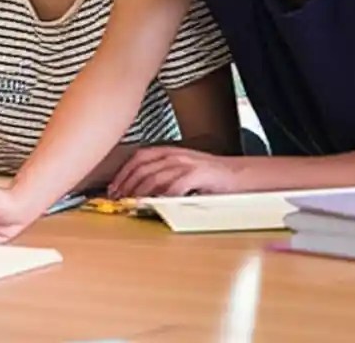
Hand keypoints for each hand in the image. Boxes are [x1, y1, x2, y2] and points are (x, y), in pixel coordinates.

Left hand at [109, 147, 245, 197]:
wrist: (241, 175)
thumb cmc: (210, 176)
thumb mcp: (182, 170)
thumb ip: (163, 175)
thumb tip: (139, 190)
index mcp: (169, 152)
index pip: (138, 158)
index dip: (123, 173)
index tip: (113, 188)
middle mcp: (176, 155)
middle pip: (143, 168)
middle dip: (127, 184)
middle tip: (119, 199)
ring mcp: (187, 163)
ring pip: (155, 176)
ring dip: (140, 192)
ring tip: (132, 203)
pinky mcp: (199, 174)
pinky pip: (176, 185)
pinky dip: (163, 195)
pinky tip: (155, 204)